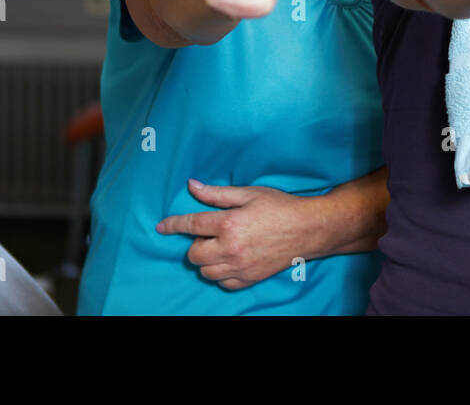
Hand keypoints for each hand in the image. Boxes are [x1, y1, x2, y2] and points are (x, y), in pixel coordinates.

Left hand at [156, 179, 310, 289]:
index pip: (190, 225)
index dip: (173, 225)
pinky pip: (223, 283)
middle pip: (193, 254)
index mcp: (228, 223)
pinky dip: (221, 274)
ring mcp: (240, 267)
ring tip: (219, 247)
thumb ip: (217, 193)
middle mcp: (230, 248)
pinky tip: (229, 261)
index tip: (162, 226)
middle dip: (195, 244)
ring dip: (206, 260)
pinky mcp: (250, 278)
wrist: (308, 229)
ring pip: (206, 272)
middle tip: (209, 234)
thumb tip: (192, 185)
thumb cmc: (280, 206)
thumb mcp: (249, 193)